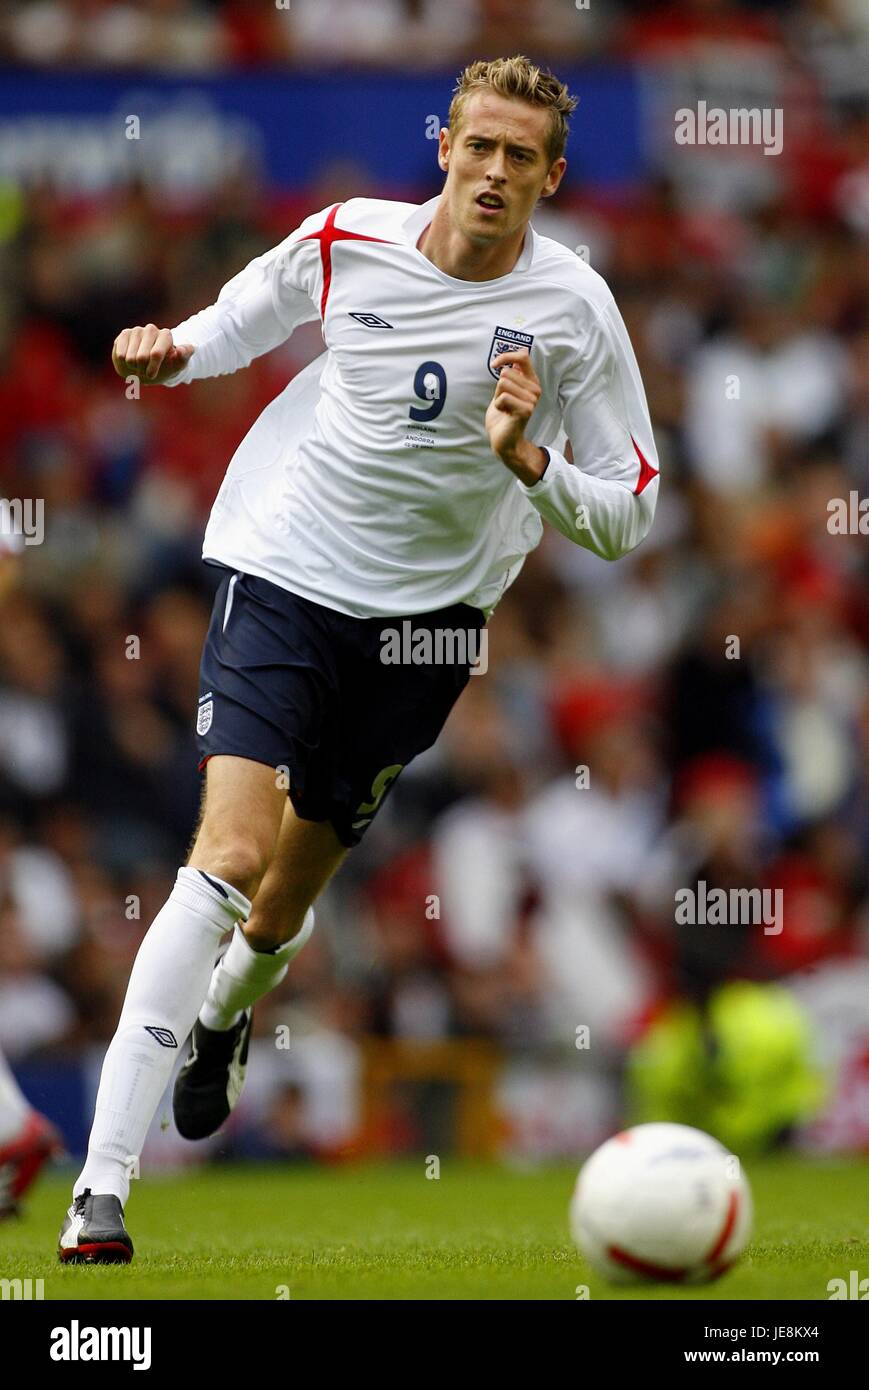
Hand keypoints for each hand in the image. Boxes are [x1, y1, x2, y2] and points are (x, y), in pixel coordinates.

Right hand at [112, 324, 195, 384]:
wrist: (151, 365)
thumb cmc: (166, 366)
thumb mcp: (178, 365)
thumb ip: (184, 357)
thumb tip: (184, 349)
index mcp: (166, 335)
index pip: (156, 354)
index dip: (152, 368)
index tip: (152, 375)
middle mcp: (152, 329)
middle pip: (141, 358)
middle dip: (143, 369)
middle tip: (145, 370)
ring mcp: (137, 330)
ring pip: (130, 357)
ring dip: (134, 367)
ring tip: (139, 365)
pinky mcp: (124, 334)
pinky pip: (120, 354)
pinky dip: (124, 363)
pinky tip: (129, 360)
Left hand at [485, 347, 546, 484]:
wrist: (504, 440)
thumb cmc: (503, 415)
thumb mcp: (505, 390)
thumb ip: (511, 375)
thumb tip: (515, 356)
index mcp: (531, 382)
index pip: (523, 356)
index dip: (506, 356)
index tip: (494, 365)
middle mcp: (535, 389)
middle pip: (506, 372)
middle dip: (498, 387)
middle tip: (504, 402)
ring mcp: (532, 400)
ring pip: (503, 383)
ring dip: (498, 397)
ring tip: (505, 408)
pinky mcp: (526, 410)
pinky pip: (503, 397)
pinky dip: (498, 405)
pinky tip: (505, 414)